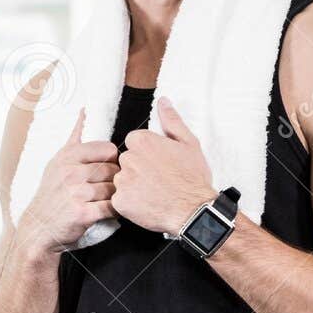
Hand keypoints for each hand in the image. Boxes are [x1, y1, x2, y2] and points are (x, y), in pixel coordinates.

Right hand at [19, 110, 119, 254]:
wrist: (38, 228)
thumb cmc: (52, 195)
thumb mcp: (57, 162)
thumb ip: (74, 137)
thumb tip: (84, 110)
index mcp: (67, 156)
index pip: (108, 150)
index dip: (111, 161)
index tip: (103, 172)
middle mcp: (70, 172)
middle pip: (112, 171)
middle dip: (113, 182)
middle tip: (104, 190)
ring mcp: (75, 193)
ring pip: (113, 190)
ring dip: (113, 198)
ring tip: (102, 202)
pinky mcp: (82, 213)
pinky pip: (111, 208)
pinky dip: (113, 212)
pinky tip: (104, 212)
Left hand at [111, 98, 216, 234]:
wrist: (193, 210)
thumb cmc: (193, 177)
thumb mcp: (189, 143)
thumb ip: (172, 121)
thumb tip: (163, 101)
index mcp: (141, 142)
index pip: (134, 143)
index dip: (147, 154)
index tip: (158, 164)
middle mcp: (128, 159)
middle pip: (126, 161)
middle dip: (138, 169)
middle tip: (157, 180)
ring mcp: (122, 180)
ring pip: (122, 180)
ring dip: (133, 186)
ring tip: (153, 193)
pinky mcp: (119, 201)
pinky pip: (119, 199)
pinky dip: (130, 203)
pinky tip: (146, 204)